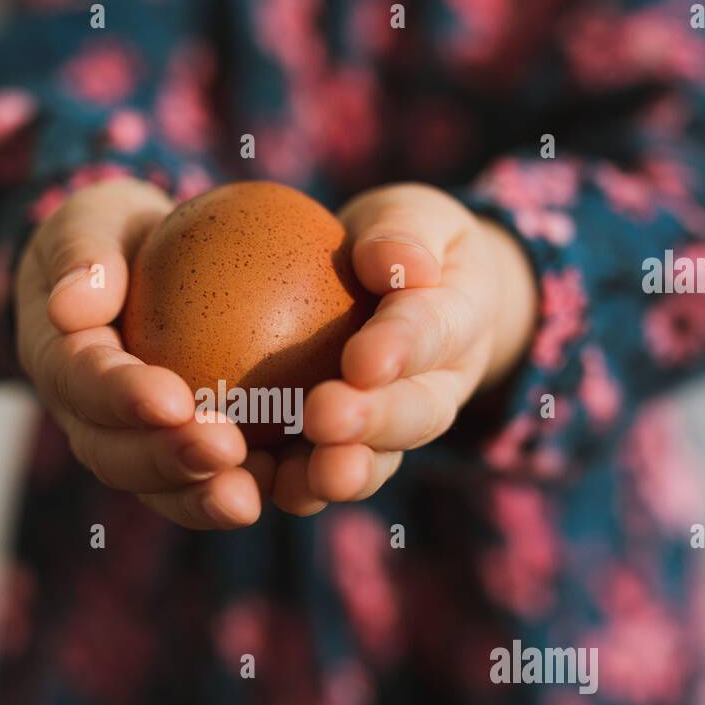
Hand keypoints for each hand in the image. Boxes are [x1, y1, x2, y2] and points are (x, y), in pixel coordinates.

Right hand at [15, 178, 268, 528]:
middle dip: (166, 462)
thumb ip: (83, 253)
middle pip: (114, 455)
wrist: (150, 268)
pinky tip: (289, 483)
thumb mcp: (98, 218)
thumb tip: (71, 307)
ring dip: (201, 497)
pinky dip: (241, 489)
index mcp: (58, 358)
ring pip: (158, 487)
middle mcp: (88, 418)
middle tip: (225, 451)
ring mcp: (132, 446)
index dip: (120, 397)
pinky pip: (206, 484)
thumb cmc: (120, 234)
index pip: (81, 383)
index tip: (172, 399)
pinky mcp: (181, 458)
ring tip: (251, 495)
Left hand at [272, 183, 538, 515]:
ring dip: (337, 473)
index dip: (402, 348)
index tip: (364, 360)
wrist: (399, 295)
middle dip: (373, 423)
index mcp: (459, 323)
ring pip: (374, 460)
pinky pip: (319, 473)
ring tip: (298, 481)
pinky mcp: (343, 451)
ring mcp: (392, 430)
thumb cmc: (399, 242)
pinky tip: (246, 486)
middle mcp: (434, 390)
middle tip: (325, 419)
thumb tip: (399, 260)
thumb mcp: (411, 217)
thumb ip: (405, 234)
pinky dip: (286, 484)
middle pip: (414, 414)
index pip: (434, 331)